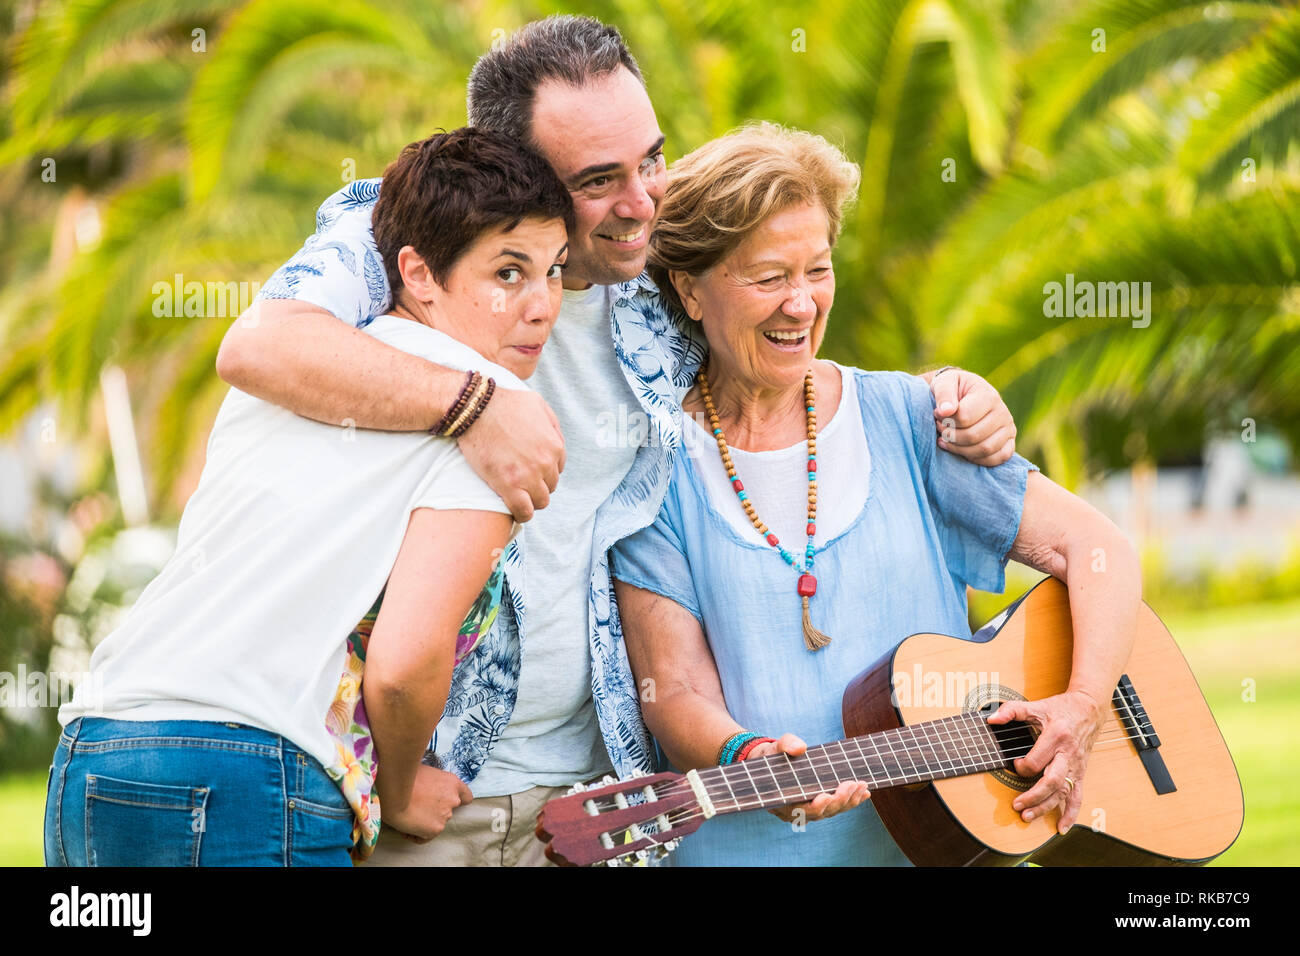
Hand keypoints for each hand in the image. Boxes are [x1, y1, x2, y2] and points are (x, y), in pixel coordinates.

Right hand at [382, 765, 473, 842]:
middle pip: (447, 810)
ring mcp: (446, 816)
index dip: (456, 800)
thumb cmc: (404, 777)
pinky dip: (415, 834)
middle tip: (416, 806)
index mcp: (452, 783)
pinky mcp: (436, 829)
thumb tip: (428, 784)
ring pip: (435, 823)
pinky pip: (424, 837)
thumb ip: (433, 780)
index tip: (446, 802)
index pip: (466, 796)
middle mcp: (453, 800)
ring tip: (406, 815)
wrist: (394, 793)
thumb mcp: (423, 771)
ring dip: (423, 822)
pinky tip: (404, 826)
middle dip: (434, 811)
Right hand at [458, 388, 564, 521]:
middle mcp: (545, 463)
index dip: (544, 471)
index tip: (530, 471)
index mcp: (554, 446)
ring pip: (540, 501)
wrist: (476, 409)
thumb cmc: (504, 403)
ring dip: (531, 500)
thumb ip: (552, 426)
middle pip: (550, 486)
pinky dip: (522, 515)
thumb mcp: (539, 405)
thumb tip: (555, 443)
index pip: (557, 470)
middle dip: (538, 485)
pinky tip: (516, 512)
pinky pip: (524, 512)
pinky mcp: (508, 486)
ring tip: (518, 496)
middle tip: (521, 482)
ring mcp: (528, 476)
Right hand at [747, 733, 870, 823]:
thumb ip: (786, 745)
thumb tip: (800, 747)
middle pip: (821, 812)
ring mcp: (808, 810)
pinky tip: (864, 793)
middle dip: (839, 799)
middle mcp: (795, 811)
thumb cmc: (771, 756)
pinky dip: (851, 801)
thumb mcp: (774, 748)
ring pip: (832, 811)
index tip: (827, 796)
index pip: (801, 810)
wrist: (769, 763)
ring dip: (849, 801)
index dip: (816, 806)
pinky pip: (836, 807)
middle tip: (853, 784)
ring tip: (862, 787)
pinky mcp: (818, 805)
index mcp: (782, 801)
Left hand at [930, 368, 1016, 465]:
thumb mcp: (944, 381)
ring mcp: (1008, 428)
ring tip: (947, 439)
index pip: (965, 417)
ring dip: (959, 449)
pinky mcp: (1009, 442)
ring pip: (984, 449)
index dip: (946, 420)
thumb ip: (944, 393)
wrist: (964, 395)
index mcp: (988, 395)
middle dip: (950, 436)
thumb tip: (946, 411)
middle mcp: (1002, 412)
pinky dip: (977, 459)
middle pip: (973, 436)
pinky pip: (998, 458)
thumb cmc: (953, 388)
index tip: (937, 415)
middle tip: (940, 429)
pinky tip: (961, 451)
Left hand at [985, 690, 1104, 832]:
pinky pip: (1077, 796)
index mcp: (1056, 736)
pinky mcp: (1081, 772)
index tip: (1014, 763)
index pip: (1037, 760)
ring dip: (1046, 807)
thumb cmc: (1061, 708)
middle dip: (1034, 796)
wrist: (1089, 708)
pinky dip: (1071, 814)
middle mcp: (1068, 753)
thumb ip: (1011, 710)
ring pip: (1063, 792)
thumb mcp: (1036, 705)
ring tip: (1028, 817)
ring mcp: (1076, 765)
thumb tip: (991, 719)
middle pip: (1052, 781)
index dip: (1023, 766)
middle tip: (1017, 805)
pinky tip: (1062, 828)